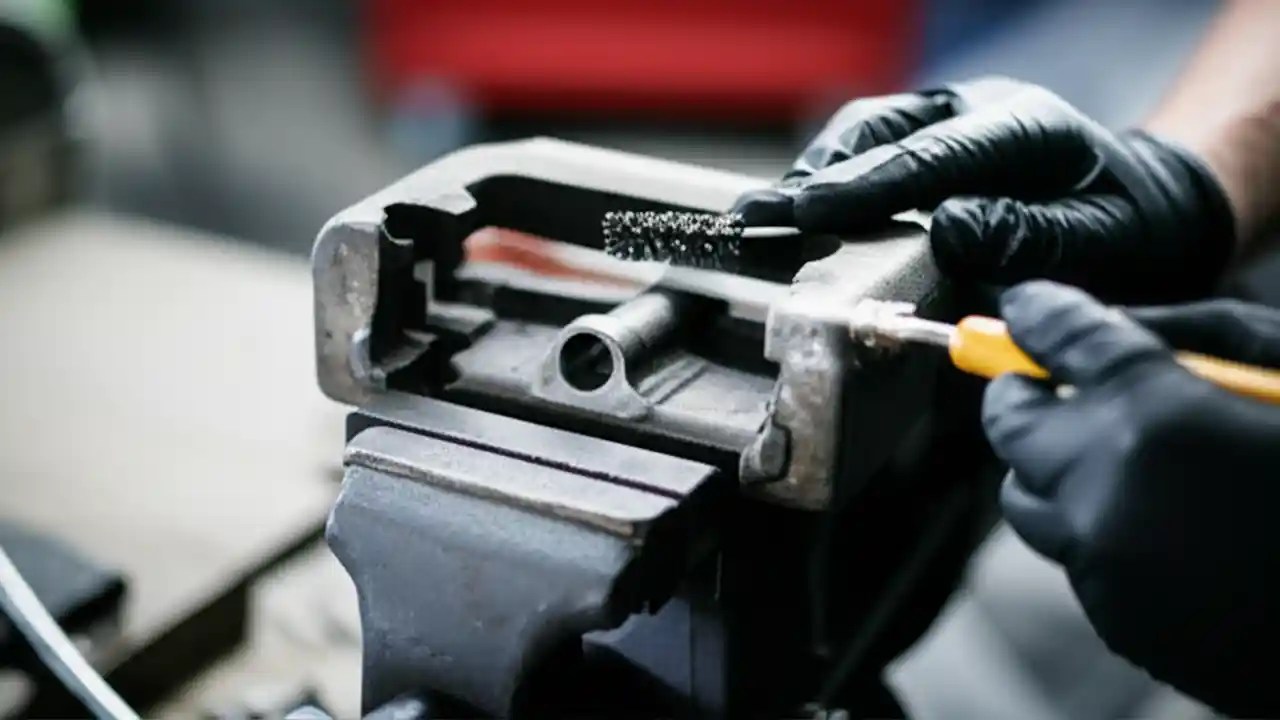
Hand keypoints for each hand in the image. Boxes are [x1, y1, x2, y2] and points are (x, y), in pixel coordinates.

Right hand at [733, 78, 1235, 301]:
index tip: (810, 210)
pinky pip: (868, 147)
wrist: (1144, 202)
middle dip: (816, 179)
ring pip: (865, 133)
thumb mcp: (1108, 240)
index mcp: (1025, 127)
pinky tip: (797, 210)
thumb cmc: (1130, 228)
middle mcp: (977, 108)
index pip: (934, 155)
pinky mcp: (930, 135)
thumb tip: (951, 230)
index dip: (866, 185)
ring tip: (762, 216)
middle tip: (756, 217)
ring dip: (812, 175)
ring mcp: (949, 117)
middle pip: (882, 134)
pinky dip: (829, 178)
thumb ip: (1035, 236)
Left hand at [983, 280, 1279, 714]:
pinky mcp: (1123, 625)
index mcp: (1155, 420)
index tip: (1029, 311)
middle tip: (1058, 386)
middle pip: (1008, 428)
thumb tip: (1111, 323)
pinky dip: (1107, 537)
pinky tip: (1183, 534)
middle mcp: (1107, 498)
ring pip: (1032, 505)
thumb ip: (1192, 333)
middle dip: (1028, 398)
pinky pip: (1081, 562)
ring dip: (1061, 474)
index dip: (1036, 317)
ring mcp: (1108, 571)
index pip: (1053, 341)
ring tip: (1137, 466)